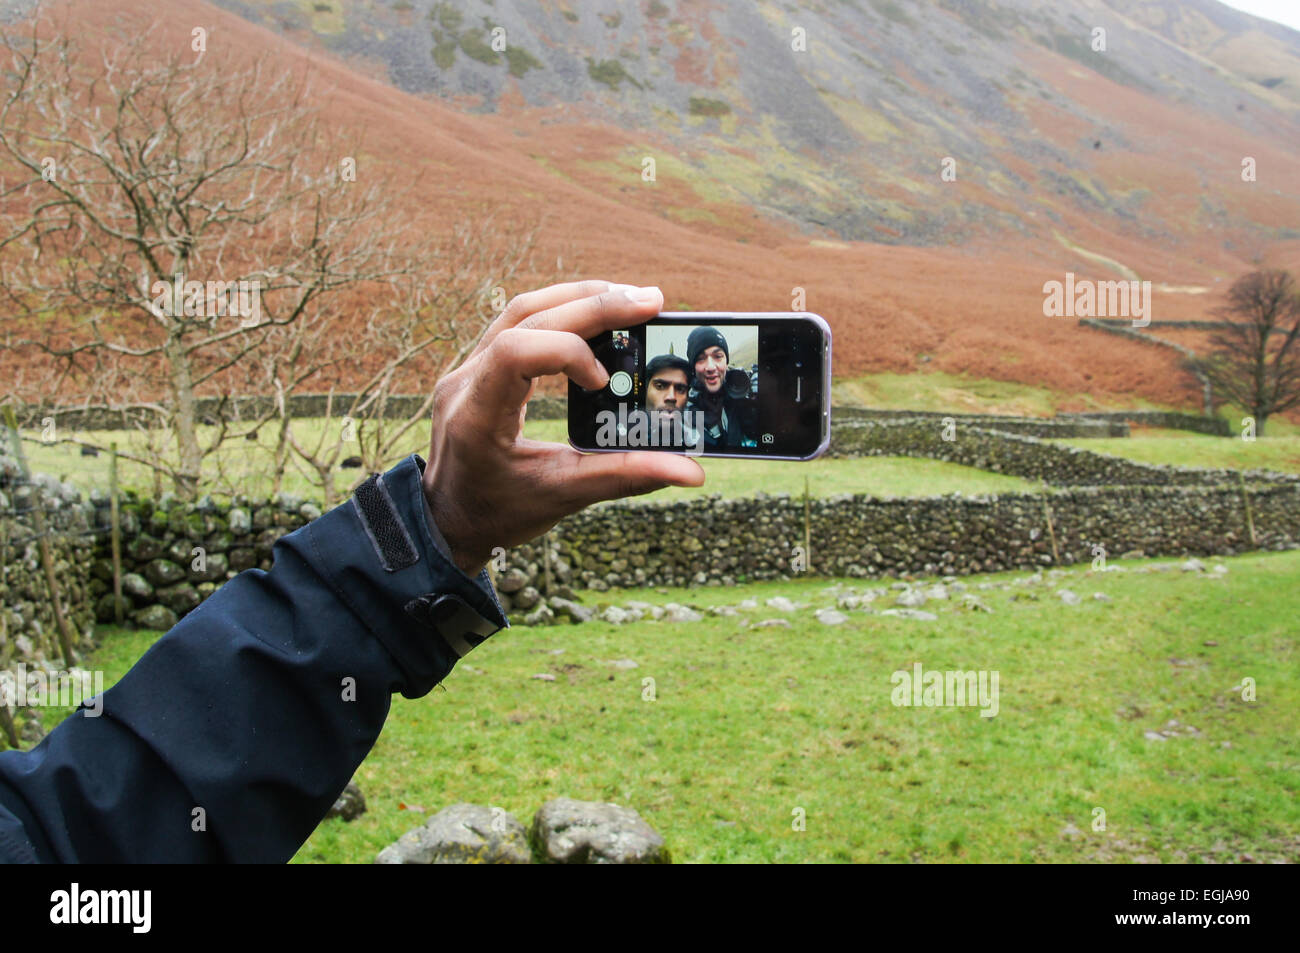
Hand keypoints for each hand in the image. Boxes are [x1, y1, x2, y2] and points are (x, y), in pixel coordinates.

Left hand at [423, 279, 705, 576]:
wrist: (447, 521)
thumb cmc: (499, 514)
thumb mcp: (563, 498)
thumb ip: (625, 477)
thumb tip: (691, 472)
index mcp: (476, 416)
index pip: (515, 351)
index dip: (569, 352)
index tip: (602, 382)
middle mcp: (465, 381)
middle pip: (527, 316)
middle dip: (594, 305)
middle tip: (652, 302)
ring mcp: (466, 368)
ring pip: (521, 308)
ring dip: (578, 298)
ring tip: (630, 300)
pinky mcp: (476, 366)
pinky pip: (517, 321)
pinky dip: (561, 312)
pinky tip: (596, 317)